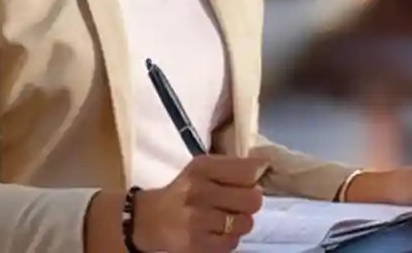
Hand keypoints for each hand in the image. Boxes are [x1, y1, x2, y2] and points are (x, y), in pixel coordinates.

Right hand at [132, 155, 267, 252]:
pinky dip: (229, 239)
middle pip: (253, 199)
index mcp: (202, 168)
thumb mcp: (201, 169)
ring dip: (240, 223)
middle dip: (250, 202)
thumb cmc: (182, 192)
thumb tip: (264, 167)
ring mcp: (198, 220)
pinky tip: (218, 233)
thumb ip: (232, 167)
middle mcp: (200, 191)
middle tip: (239, 203)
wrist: (147, 220)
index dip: (256, 177)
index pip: (249, 170)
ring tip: (226, 220)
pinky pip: (232, 243)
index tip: (252, 181)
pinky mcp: (197, 244)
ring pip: (245, 223)